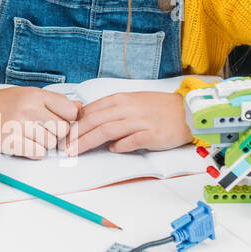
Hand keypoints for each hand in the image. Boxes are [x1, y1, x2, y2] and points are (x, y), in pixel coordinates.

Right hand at [0, 86, 81, 158]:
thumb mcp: (24, 94)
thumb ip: (52, 101)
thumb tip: (78, 107)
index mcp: (33, 95)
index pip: (70, 111)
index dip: (68, 118)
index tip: (60, 120)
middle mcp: (29, 109)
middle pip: (62, 129)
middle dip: (55, 133)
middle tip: (41, 129)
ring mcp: (20, 126)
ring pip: (51, 143)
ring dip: (43, 143)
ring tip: (28, 135)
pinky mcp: (13, 142)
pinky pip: (39, 153)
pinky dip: (34, 152)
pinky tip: (24, 144)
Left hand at [64, 91, 191, 155]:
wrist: (187, 111)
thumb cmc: (157, 108)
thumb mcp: (131, 102)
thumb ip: (110, 110)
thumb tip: (90, 121)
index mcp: (119, 99)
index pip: (90, 111)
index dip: (74, 124)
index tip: (63, 134)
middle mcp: (127, 108)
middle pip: (94, 122)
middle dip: (75, 135)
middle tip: (63, 146)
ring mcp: (139, 121)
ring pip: (107, 131)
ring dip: (88, 142)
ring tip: (76, 151)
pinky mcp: (152, 134)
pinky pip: (132, 140)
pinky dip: (119, 146)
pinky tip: (111, 150)